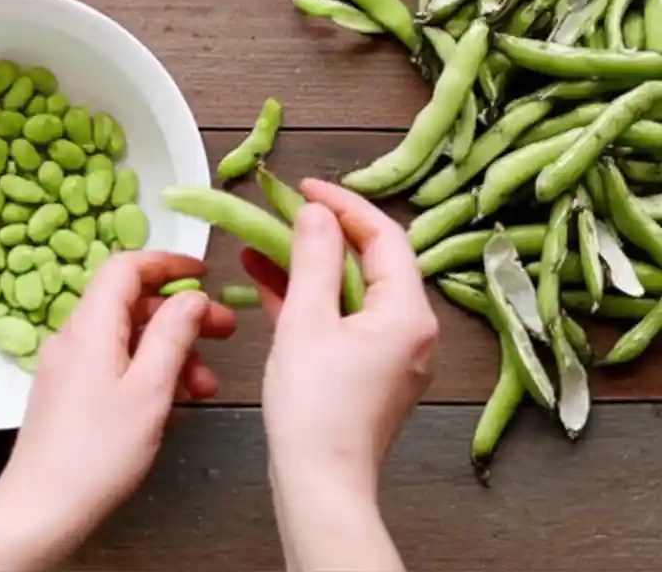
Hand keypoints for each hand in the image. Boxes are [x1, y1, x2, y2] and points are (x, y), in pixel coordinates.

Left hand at [0, 251, 234, 571]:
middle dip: (180, 316)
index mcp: (89, 326)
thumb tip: (191, 298)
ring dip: (169, 353)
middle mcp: (72, 338)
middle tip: (224, 332)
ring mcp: (67, 367)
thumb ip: (173, 336)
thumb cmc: (98, 452)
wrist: (41, 508)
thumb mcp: (150, 389)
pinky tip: (173, 406)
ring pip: (126, 340)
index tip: (204, 275)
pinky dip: (146, 376)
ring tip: (204, 387)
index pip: (126, 267)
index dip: (167, 264)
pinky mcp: (67, 394)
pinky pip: (113, 367)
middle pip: (130, 304)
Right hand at [243, 179, 436, 570]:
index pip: (383, 237)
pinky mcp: (369, 375)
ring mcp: (391, 355)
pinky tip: (269, 286)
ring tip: (261, 246)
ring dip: (309, 269)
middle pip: (370, 263)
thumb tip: (317, 213)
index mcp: (408, 312)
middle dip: (322, 236)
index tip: (303, 187)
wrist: (320, 484)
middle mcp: (411, 331)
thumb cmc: (315, 408)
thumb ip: (314, 260)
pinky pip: (343, 322)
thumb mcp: (307, 321)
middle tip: (281, 213)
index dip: (343, 204)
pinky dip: (311, 303)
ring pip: (351, 293)